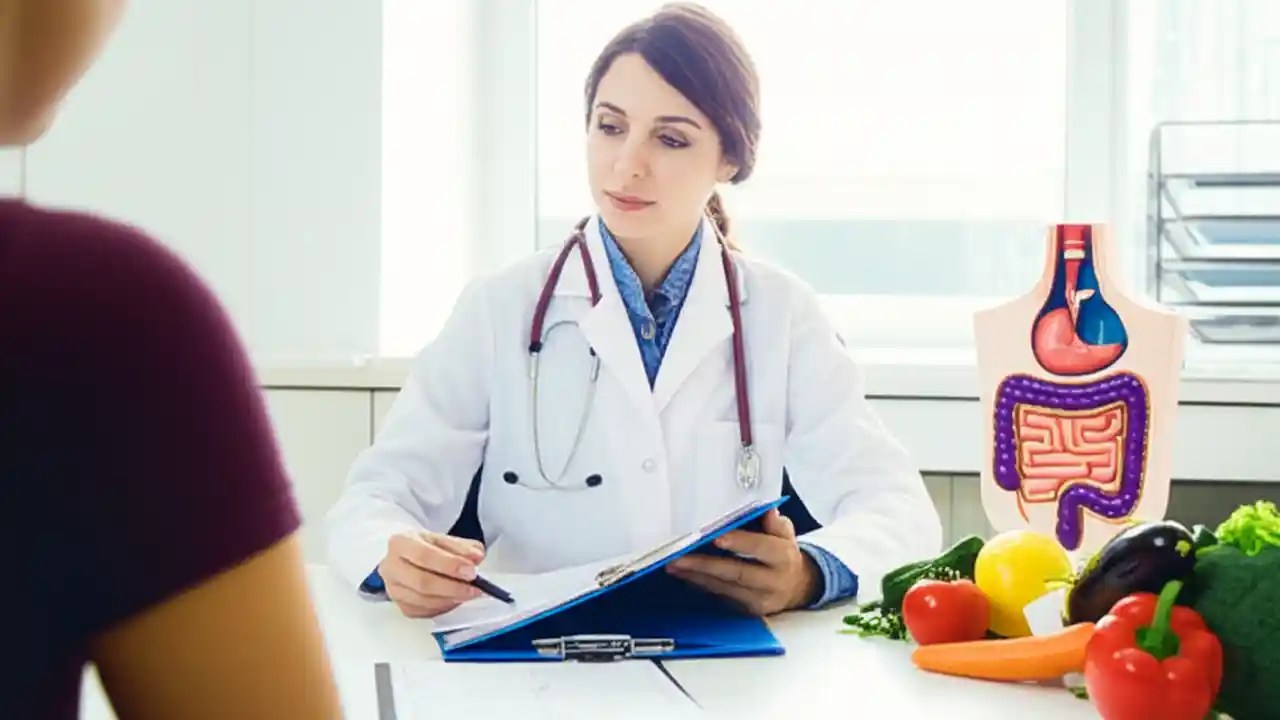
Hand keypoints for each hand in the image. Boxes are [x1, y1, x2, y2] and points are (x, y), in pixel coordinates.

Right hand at [378, 531, 486, 617]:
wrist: (408, 559)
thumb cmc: (425, 548)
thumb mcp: (443, 539)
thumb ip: (462, 547)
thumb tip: (476, 556)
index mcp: (400, 543)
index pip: (424, 555)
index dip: (449, 565)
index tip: (471, 570)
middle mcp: (391, 567)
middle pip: (422, 582)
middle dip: (452, 587)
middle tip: (474, 587)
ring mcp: (394, 590)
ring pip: (424, 601)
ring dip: (451, 599)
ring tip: (468, 593)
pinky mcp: (401, 606)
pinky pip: (425, 612)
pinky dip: (444, 607)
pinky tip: (455, 599)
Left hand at [665, 509, 821, 615]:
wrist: (797, 588)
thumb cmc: (783, 555)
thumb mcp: (786, 536)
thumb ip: (776, 524)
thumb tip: (767, 509)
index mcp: (783, 558)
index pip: (761, 548)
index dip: (739, 542)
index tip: (716, 537)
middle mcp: (772, 581)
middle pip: (736, 572)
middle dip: (705, 564)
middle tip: (679, 557)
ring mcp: (759, 599)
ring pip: (723, 587)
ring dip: (695, 575)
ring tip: (673, 564)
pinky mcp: (747, 611)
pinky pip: (720, 596)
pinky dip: (700, 584)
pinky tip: (684, 575)